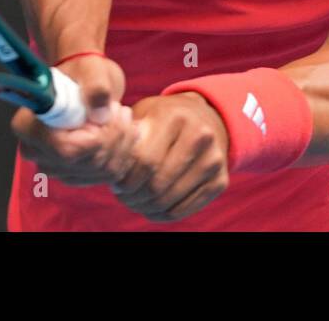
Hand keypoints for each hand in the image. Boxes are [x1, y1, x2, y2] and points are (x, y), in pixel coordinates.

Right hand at [10, 55, 140, 186]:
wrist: (86, 79)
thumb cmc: (84, 69)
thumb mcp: (91, 71)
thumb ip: (96, 88)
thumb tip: (100, 115)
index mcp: (28, 125)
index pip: (65, 150)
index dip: (95, 139)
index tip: (111, 112)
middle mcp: (37, 152)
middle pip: (83, 164)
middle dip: (113, 138)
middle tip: (122, 110)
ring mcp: (55, 166)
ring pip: (98, 171)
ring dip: (121, 144)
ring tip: (124, 117)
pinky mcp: (74, 173)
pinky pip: (105, 175)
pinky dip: (122, 154)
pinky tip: (126, 132)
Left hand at [109, 92, 229, 222]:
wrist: (207, 118)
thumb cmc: (164, 118)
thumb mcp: (145, 113)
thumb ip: (127, 133)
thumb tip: (108, 162)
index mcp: (176, 117)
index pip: (145, 160)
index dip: (126, 179)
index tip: (115, 184)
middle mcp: (200, 136)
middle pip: (158, 183)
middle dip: (134, 196)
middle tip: (123, 196)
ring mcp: (214, 160)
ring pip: (169, 200)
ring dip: (145, 207)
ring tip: (134, 201)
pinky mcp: (220, 181)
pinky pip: (184, 209)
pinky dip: (162, 214)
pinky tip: (151, 207)